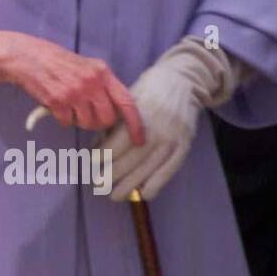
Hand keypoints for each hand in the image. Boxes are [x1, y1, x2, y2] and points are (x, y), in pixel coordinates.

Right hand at [6, 34, 142, 139]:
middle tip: (88, 115)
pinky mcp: (57, 102)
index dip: (135, 123)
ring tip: (70, 106)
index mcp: (102, 72)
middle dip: (99, 122)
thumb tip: (116, 110)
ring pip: (87, 123)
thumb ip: (103, 84)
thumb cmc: (59, 62)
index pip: (126, 102)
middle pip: (107, 119)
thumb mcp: (87, 66)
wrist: (28, 57)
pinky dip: (63, 119)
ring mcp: (74, 93)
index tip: (139, 139)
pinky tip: (57, 105)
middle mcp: (91, 83)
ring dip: (79, 120)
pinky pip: (67, 123)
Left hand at [100, 38, 236, 201]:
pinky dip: (157, 183)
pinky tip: (144, 194)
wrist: (183, 80)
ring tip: (114, 195)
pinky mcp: (185, 145)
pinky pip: (170, 169)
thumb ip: (114, 122)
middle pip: (132, 158)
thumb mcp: (128, 97)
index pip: (118, 142)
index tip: (90, 164)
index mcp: (141, 113)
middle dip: (112, 174)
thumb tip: (96, 146)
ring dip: (131, 184)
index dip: (103, 156)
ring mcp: (174, 138)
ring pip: (149, 167)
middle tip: (97, 185)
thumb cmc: (149, 88)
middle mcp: (158, 128)